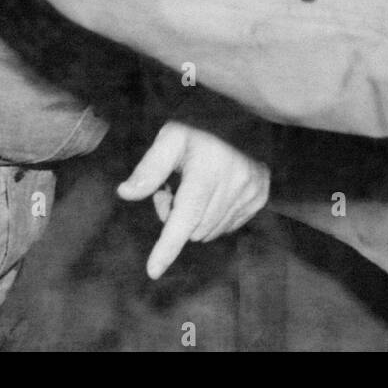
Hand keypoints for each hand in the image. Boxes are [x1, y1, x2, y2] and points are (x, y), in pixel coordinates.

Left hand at [116, 121, 270, 279]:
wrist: (240, 115)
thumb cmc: (199, 127)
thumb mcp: (169, 138)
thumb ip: (149, 167)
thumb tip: (126, 192)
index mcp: (207, 170)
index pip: (185, 217)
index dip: (168, 246)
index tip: (153, 271)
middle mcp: (234, 183)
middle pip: (194, 229)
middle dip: (178, 219)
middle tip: (173, 191)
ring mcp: (251, 191)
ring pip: (211, 231)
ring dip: (197, 220)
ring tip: (195, 190)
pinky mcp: (261, 195)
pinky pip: (229, 226)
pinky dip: (215, 217)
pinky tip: (214, 194)